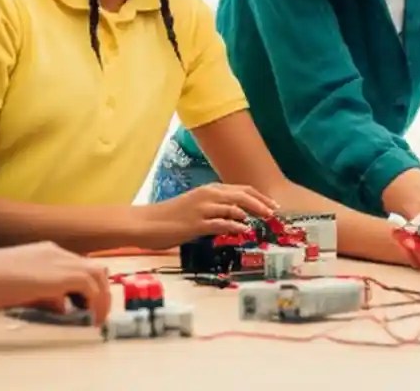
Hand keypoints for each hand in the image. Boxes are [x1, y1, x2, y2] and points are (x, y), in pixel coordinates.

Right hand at [0, 242, 112, 324]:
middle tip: (96, 312)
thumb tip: (62, 306)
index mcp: (46, 252)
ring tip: (96, 318)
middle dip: (100, 290)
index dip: (85, 286)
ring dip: (101, 297)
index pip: (77, 265)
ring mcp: (61, 261)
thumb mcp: (20, 288)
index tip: (84, 305)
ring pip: (98, 274)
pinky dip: (95, 301)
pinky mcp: (63, 274)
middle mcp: (58, 252)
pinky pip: (92, 286)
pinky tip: (90, 317)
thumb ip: (43, 294)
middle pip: (93, 268)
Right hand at [138, 183, 277, 247]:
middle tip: (274, 213)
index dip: (259, 197)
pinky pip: (221, 223)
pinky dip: (234, 226)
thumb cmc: (170, 217)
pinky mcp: (196, 223)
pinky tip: (244, 231)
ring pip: (234, 207)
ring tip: (263, 222)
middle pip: (242, 195)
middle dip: (261, 203)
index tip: (273, 205)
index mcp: (209, 190)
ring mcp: (202, 209)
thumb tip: (236, 218)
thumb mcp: (196, 208)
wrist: (145, 223)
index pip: (241, 190)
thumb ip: (216, 210)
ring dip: (251, 214)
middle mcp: (208, 195)